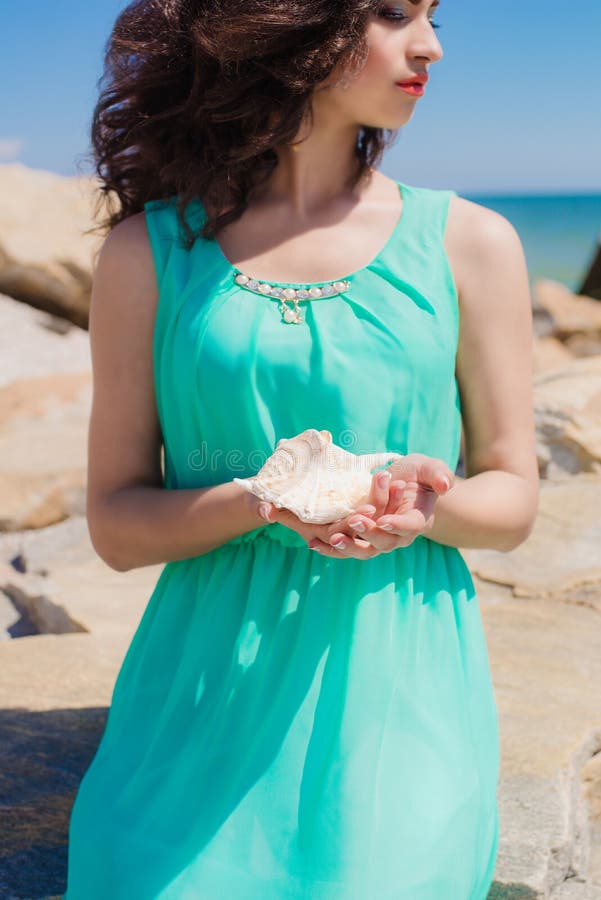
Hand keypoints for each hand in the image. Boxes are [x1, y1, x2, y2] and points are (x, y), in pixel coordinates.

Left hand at [308, 453, 454, 558]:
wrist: (404, 483)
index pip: (409, 526)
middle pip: (384, 543)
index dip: (397, 525)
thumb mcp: (429, 468)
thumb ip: (439, 474)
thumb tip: (447, 484)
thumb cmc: (419, 474)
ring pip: (364, 551)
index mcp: (417, 520)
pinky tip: (313, 543)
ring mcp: (378, 539)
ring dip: (347, 546)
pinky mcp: (360, 538)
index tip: (384, 520)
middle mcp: (397, 535)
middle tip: (355, 520)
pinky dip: (330, 548)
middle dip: (368, 533)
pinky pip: (346, 548)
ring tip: (332, 538)